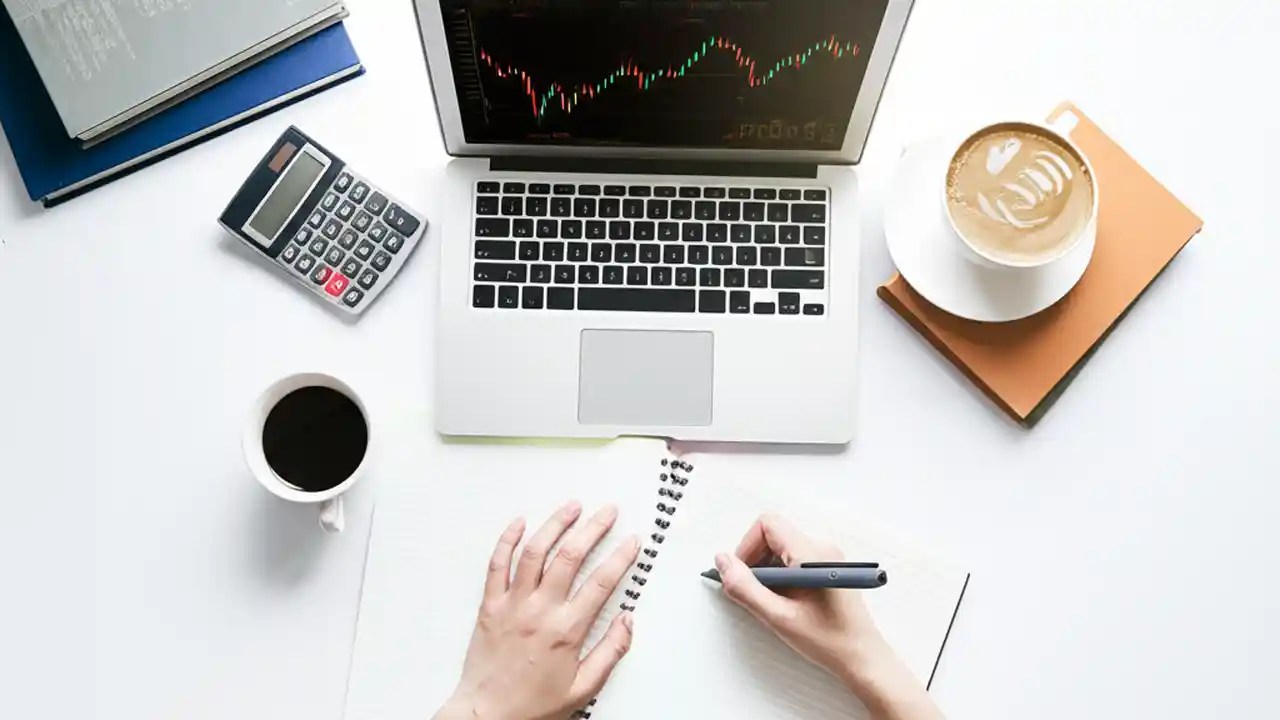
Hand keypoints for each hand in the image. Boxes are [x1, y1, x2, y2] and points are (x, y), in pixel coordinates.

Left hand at [435, 502, 640, 719]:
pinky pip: (496, 564)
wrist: (486, 716)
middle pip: (570, 556)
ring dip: (555, 524)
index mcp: (566, 631)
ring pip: (534, 552)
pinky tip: (519, 523)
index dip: (621, 557)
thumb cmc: (532, 706)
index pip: (601, 582)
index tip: (632, 542)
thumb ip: (610, 652)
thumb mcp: (583, 688)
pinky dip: (507, 540)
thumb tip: (628, 621)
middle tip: (607, 512)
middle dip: (593, 528)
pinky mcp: (490, 606)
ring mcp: (512, 604)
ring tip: (571, 507)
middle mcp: (540, 611)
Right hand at [715, 514, 943, 719]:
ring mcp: (827, 556)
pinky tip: (787, 601)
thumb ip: (745, 587)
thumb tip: (722, 562)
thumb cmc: (827, 640)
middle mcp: (822, 547)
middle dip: (756, 560)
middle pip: (774, 534)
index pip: (768, 524)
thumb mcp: (778, 617)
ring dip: (769, 570)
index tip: (742, 574)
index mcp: (811, 554)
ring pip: (782, 547)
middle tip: (756, 592)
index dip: (747, 546)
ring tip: (775, 601)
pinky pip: (795, 557)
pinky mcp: (828, 566)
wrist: (862, 657)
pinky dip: (782, 575)